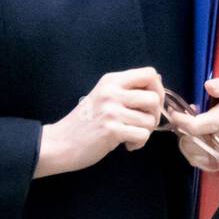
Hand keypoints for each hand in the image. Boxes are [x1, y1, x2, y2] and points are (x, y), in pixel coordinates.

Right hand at [35, 67, 165, 176]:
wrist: (61, 142)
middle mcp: (112, 92)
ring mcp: (111, 110)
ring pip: (150, 120)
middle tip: (140, 124)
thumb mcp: (103, 96)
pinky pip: (142, 135)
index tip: (149, 104)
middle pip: (154, 98)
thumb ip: (126, 89)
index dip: (157, 89)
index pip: (149, 73)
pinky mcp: (112, 130)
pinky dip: (138, 143)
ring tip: (129, 135)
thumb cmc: (85, 121)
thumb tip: (157, 80)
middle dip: (154, 115)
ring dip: (145, 132)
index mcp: (111, 80)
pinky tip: (126, 144)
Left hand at [166, 77, 218, 171]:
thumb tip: (208, 86)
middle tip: (180, 118)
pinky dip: (193, 154)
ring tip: (187, 128)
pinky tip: (192, 141)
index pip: (196, 127)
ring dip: (185, 141)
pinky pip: (203, 163)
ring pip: (194, 154)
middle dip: (181, 130)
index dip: (180, 120)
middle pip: (192, 141)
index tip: (173, 112)